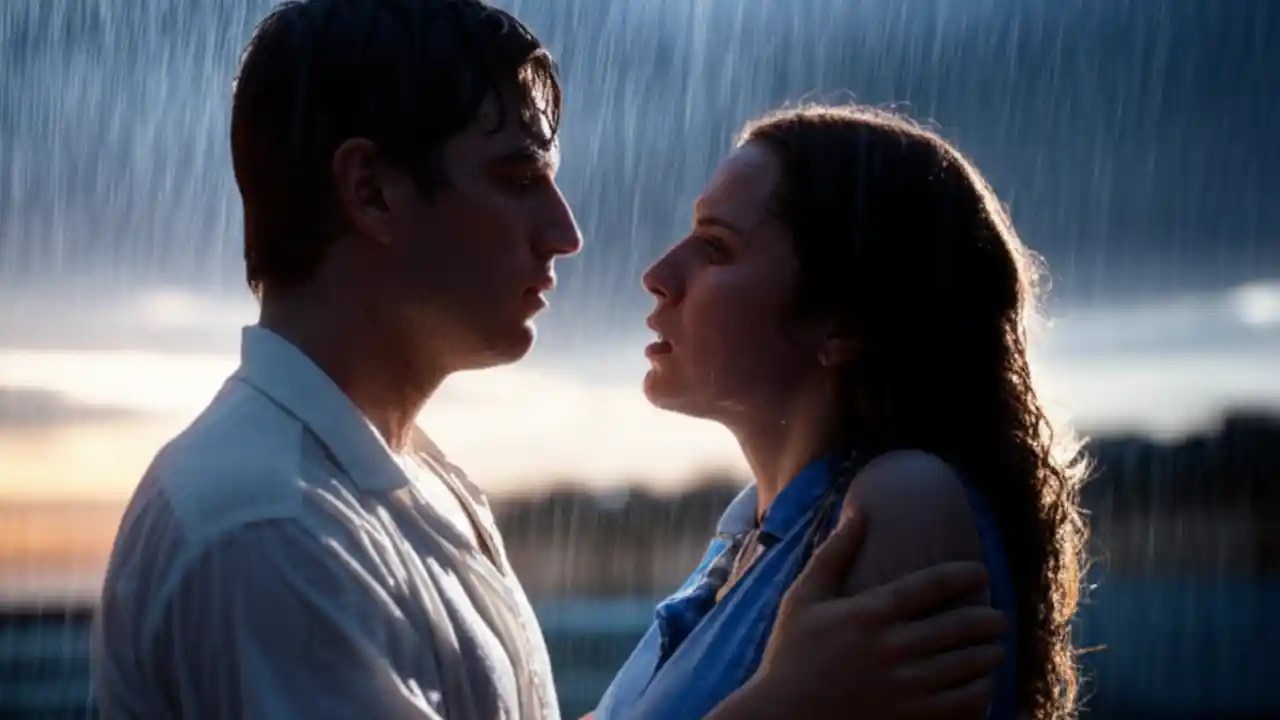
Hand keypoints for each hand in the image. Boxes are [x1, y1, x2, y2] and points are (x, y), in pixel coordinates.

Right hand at [717, 512, 1007, 718]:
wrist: (782, 719)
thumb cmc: (790, 655)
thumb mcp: (803, 598)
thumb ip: (833, 554)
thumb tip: (858, 512)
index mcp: (870, 613)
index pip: (933, 584)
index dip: (965, 575)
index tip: (980, 574)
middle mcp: (893, 647)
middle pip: (962, 625)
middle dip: (990, 619)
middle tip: (998, 618)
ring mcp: (906, 686)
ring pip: (970, 665)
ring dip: (990, 654)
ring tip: (994, 649)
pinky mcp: (912, 717)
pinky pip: (964, 702)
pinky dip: (981, 691)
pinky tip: (982, 685)